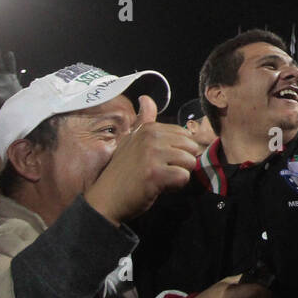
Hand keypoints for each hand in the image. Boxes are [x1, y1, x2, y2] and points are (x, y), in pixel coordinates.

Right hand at [83, 95, 199, 223]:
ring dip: (178, 174)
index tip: (159, 160)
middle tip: (161, 171)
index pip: (184, 135)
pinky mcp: (155, 174)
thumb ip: (143, 121)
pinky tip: (160, 187)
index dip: (177, 151)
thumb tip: (146, 98)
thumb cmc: (123, 172)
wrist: (106, 199)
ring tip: (160, 179)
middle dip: (181, 162)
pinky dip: (176, 186)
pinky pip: (184, 177)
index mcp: (148, 128)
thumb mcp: (131, 141)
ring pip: (190, 162)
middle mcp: (150, 137)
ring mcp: (152, 154)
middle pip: (191, 147)